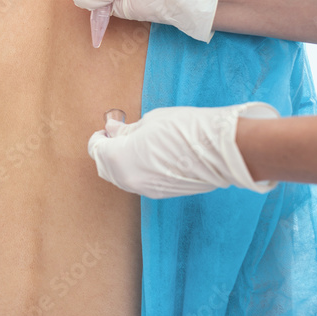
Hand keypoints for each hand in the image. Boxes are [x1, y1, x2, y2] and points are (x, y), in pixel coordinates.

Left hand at [87, 102, 279, 198]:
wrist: (219, 150)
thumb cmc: (184, 129)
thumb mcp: (148, 122)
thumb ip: (126, 131)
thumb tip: (112, 130)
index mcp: (119, 160)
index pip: (96, 149)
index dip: (100, 137)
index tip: (108, 128)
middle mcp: (128, 180)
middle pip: (105, 167)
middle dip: (107, 151)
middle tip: (118, 134)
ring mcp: (145, 190)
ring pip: (122, 178)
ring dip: (121, 162)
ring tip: (135, 143)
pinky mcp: (161, 193)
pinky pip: (139, 182)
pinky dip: (136, 170)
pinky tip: (149, 155)